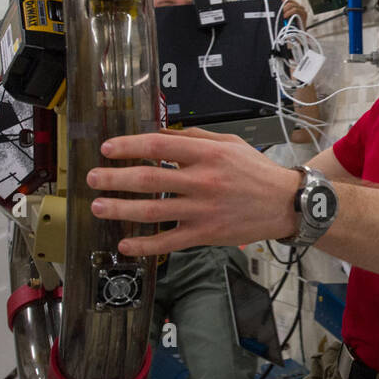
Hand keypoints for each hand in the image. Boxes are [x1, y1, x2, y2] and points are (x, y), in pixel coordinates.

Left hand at [86, 128, 300, 256]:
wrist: (285, 204)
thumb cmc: (257, 172)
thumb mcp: (230, 143)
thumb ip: (195, 136)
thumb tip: (159, 133)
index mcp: (208, 154)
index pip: (159, 145)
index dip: (129, 146)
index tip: (108, 148)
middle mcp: (203, 181)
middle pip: (148, 179)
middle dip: (114, 178)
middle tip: (93, 178)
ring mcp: (203, 210)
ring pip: (151, 211)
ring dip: (120, 209)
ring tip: (98, 206)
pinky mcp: (205, 234)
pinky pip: (167, 242)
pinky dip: (144, 245)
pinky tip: (125, 243)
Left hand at [271, 0, 307, 27]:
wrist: (296, 35)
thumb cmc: (288, 27)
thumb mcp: (280, 17)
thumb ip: (277, 11)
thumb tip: (269, 6)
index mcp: (290, 4)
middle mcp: (295, 5)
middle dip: (281, 2)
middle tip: (278, 9)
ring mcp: (300, 9)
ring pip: (291, 4)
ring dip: (284, 9)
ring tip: (282, 15)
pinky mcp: (303, 13)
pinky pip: (295, 9)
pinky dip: (289, 12)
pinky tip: (285, 16)